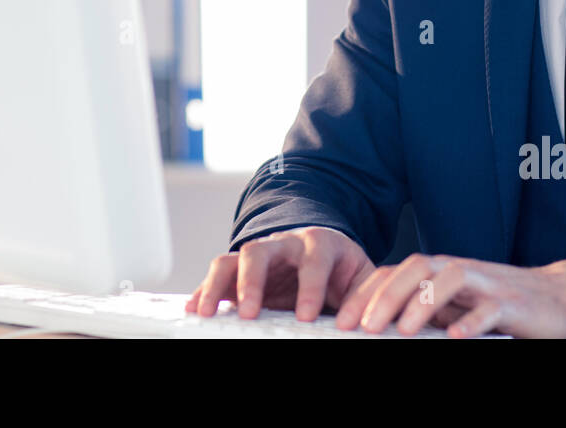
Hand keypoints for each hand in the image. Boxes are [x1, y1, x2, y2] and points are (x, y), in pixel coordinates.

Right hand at [186, 226, 374, 320]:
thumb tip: (372, 322)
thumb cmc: (343, 270)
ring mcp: (259, 255)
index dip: (309, 288)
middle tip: (249, 312)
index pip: (313, 261)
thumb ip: (366, 294)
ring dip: (217, 285)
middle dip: (252, 282)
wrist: (324, 252)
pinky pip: (217, 276)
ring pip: (232, 259)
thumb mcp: (361, 277)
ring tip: (207, 311)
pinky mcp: (240, 271)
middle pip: (261, 251)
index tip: (305, 316)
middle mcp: (284, 244)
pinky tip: (193, 308)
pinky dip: (202, 291)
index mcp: (319, 244)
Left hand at [333, 252, 565, 337]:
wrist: (560, 297)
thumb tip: (378, 326)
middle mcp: (460, 271)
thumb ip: (424, 310)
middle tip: (363, 326)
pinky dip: (473, 322)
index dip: (366, 293)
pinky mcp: (514, 304)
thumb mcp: (455, 305)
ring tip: (402, 331)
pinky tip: (456, 337)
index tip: (341, 320)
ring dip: (423, 304)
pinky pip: (490, 309)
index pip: (395, 272)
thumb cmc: (499, 304)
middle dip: (386, 295)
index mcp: (441, 271)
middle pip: (417, 268)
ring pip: (450, 279)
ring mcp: (488, 284)